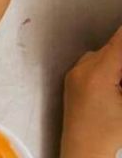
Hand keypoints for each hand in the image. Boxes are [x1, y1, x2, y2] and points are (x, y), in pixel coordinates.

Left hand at [61, 26, 121, 157]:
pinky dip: (109, 67)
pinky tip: (114, 86)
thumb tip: (121, 53)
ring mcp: (74, 73)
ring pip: (106, 55)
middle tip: (119, 83)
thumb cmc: (108, 132)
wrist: (82, 149)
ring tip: (117, 88)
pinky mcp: (72, 79)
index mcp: (98, 72)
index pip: (120, 40)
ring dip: (118, 60)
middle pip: (114, 47)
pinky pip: (95, 64)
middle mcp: (82, 68)